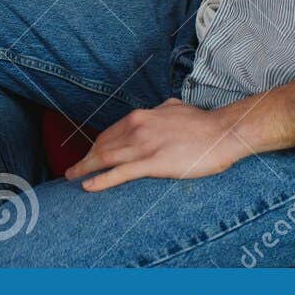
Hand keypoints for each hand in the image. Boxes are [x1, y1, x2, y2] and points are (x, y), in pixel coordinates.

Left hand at [64, 98, 245, 190]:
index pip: (108, 133)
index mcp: (140, 116)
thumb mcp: (173, 108)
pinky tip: (88, 186)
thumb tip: (156, 111)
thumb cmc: (202, 123)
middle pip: (102, 146)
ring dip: (85, 168)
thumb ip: (159, 111)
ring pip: (105, 158)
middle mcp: (136, 128)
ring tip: (72, 178)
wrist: (222, 132)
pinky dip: (101, 179)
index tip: (87, 155)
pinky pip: (120, 173)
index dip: (94, 146)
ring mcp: (143, 146)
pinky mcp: (153, 163)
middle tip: (71, 170)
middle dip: (84, 158)